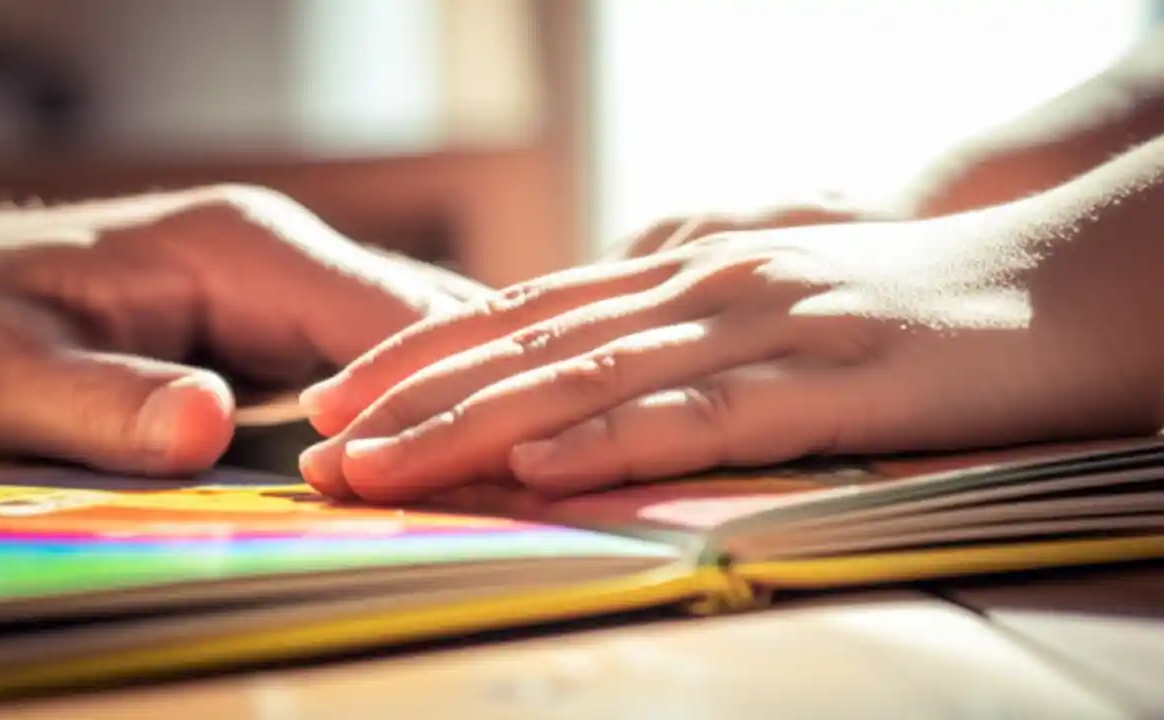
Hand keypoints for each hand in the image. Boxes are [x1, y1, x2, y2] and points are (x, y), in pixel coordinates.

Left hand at [0, 185, 485, 473]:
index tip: (484, 461)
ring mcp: (283, 293)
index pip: (384, 309)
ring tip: (505, 484)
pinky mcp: (275, 335)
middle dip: (473, 398)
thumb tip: (206, 430)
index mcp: (240, 247)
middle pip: (423, 322)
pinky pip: (372, 374)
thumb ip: (103, 400)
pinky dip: (412, 420)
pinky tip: (440, 472)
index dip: (440, 388)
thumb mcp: (1, 369)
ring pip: (411, 346)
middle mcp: (280, 258)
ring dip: (454, 410)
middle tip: (522, 481)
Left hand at [297, 175, 1163, 501]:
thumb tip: (604, 374)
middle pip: (529, 342)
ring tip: (380, 467)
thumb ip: (686, 324)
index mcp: (685, 268)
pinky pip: (705, 412)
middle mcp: (702, 283)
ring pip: (591, 376)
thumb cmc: (914, 306)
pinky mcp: (828, 378)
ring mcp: (760, 324)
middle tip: (318, 445)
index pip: (525, 309)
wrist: (1058, 280)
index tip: (338, 398)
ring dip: (474, 425)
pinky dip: (617, 440)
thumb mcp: (776, 301)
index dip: (421, 351)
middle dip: (412, 397)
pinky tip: (542, 470)